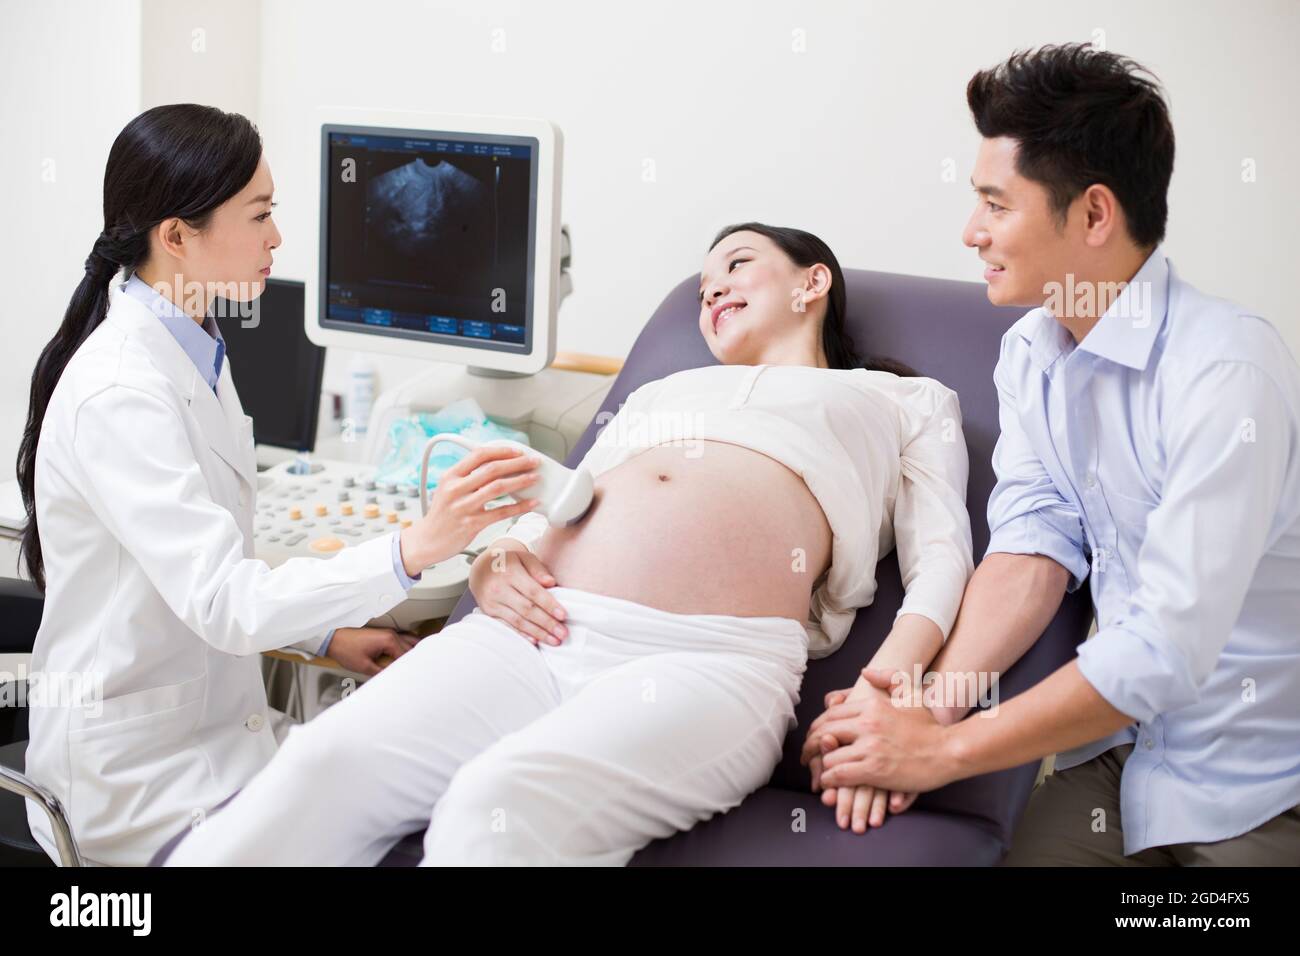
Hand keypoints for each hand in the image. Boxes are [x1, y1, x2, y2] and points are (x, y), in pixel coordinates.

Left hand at [326, 626, 419, 676]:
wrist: (334, 638)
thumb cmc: (346, 648)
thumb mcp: (365, 666)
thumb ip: (382, 672)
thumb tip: (393, 677)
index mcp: (388, 640)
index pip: (406, 656)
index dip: (408, 668)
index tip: (410, 677)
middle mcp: (391, 634)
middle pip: (410, 648)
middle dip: (413, 660)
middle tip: (414, 673)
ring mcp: (388, 633)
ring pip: (408, 641)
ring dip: (411, 651)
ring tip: (413, 664)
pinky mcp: (383, 634)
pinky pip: (401, 639)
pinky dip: (406, 646)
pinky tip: (405, 655)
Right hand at [400, 446, 541, 573]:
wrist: (427, 541)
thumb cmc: (442, 514)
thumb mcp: (447, 488)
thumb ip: (467, 476)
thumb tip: (495, 464)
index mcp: (450, 476)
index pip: (479, 455)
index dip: (502, 451)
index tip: (518, 452)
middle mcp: (455, 489)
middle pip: (492, 469)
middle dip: (517, 463)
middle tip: (533, 462)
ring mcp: (463, 507)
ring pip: (498, 488)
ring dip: (520, 481)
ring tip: (535, 478)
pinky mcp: (472, 524)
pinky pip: (501, 513)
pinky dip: (519, 507)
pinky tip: (531, 503)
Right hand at [469, 541, 567, 645]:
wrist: (481, 567)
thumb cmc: (508, 562)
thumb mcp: (523, 557)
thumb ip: (538, 569)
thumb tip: (551, 582)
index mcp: (510, 573)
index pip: (533, 591)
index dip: (549, 605)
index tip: (563, 615)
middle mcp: (499, 589)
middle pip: (526, 609)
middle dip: (546, 623)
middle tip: (562, 633)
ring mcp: (492, 602)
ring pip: (517, 621)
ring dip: (537, 633)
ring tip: (554, 641)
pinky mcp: (489, 612)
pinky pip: (506, 626)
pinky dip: (521, 635)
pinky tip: (534, 641)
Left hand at [808, 685, 917, 831]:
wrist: (949, 750)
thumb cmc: (930, 725)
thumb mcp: (910, 692)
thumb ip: (888, 677)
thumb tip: (866, 672)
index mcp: (871, 706)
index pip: (830, 715)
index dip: (817, 728)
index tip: (813, 736)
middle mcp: (866, 724)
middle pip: (824, 733)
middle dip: (810, 745)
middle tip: (806, 755)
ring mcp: (870, 747)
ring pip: (828, 756)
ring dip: (820, 765)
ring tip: (816, 771)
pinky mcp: (874, 770)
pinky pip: (839, 774)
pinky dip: (829, 780)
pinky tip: (827, 783)